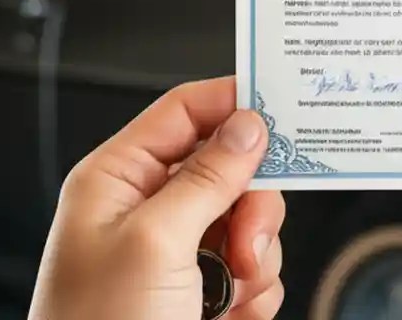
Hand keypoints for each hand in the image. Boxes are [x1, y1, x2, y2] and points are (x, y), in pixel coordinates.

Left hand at [29, 77, 284, 318]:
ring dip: (256, 258)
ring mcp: (177, 254)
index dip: (233, 103)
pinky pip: (255, 270)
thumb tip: (248, 125)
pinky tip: (228, 316)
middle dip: (252, 206)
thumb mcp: (156, 242)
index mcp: (117, 180)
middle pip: (230, 169)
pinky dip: (255, 294)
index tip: (284, 109)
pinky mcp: (201, 293)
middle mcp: (147, 210)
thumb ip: (207, 176)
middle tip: (245, 243)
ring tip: (229, 293)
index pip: (185, 112)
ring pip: (250, 222)